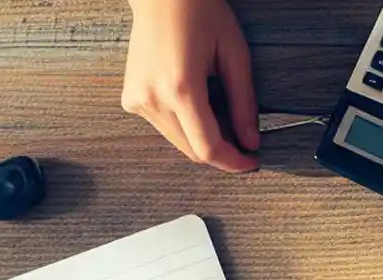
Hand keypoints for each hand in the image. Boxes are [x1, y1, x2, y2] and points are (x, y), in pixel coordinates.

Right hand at [122, 0, 259, 172]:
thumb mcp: (234, 53)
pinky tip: (191, 97)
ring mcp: (138, 101)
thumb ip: (243, 102)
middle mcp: (153, 98)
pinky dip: (183, 124)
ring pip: (178, 142)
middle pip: (192, 151)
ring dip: (201, 137)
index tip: (250, 160)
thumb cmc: (198, 11)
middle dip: (220, 151)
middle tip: (241, 137)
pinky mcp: (131, 99)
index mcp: (181, 88)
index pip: (208, 148)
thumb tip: (251, 140)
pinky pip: (163, 127)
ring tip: (216, 107)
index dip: (232, 162)